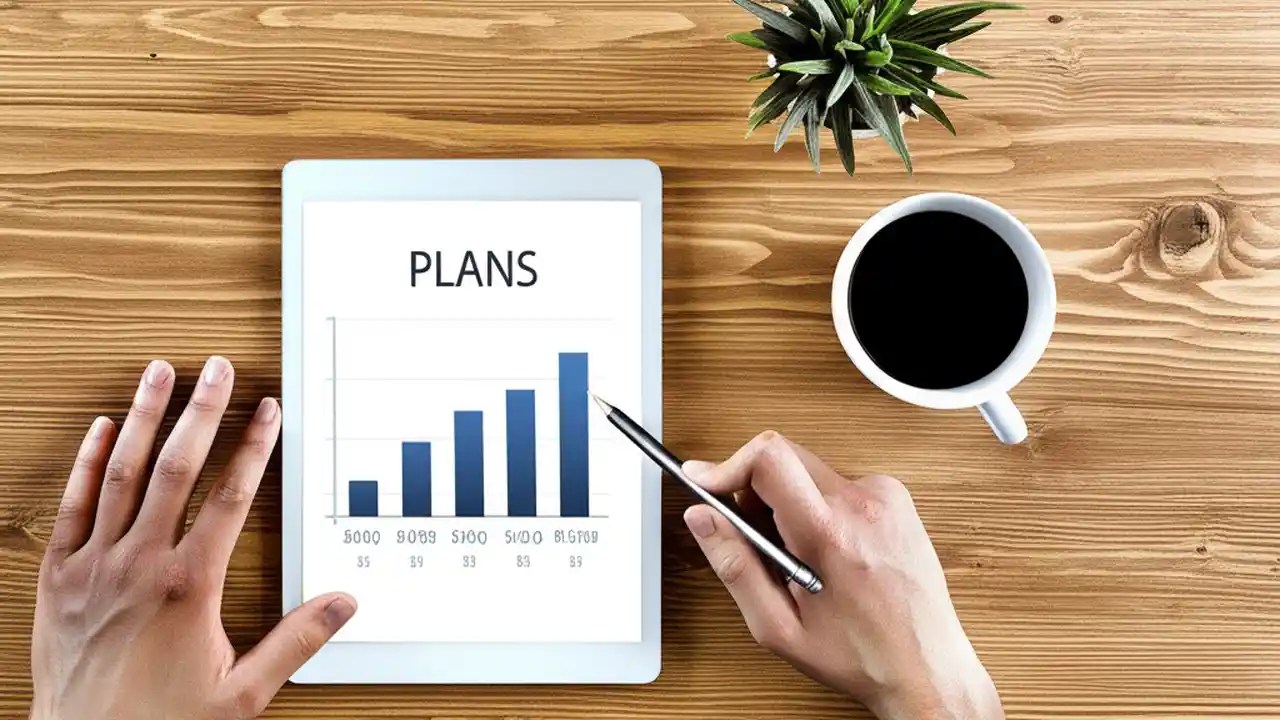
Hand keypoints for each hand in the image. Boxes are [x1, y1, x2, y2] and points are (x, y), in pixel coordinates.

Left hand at [31, 357, 356, 719]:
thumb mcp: (242, 694)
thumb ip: (295, 642)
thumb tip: (343, 605)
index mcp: (189, 584)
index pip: (229, 496)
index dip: (253, 446)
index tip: (267, 410)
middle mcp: (139, 563)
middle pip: (176, 468)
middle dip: (201, 412)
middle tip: (216, 368)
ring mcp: (94, 565)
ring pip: (121, 474)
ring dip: (145, 418)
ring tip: (159, 373)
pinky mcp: (58, 577)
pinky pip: (72, 505)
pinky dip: (87, 462)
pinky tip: (103, 428)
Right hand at [682, 432, 1001, 719]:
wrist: (926, 666)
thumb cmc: (858, 654)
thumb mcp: (777, 627)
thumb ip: (733, 565)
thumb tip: (701, 519)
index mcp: (829, 534)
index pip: (769, 458)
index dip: (726, 464)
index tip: (703, 480)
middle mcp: (862, 504)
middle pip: (783, 456)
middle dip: (753, 489)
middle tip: (757, 539)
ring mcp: (885, 496)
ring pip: (808, 470)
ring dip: (789, 502)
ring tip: (802, 557)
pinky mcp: (896, 497)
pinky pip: (836, 482)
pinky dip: (819, 507)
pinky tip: (831, 550)